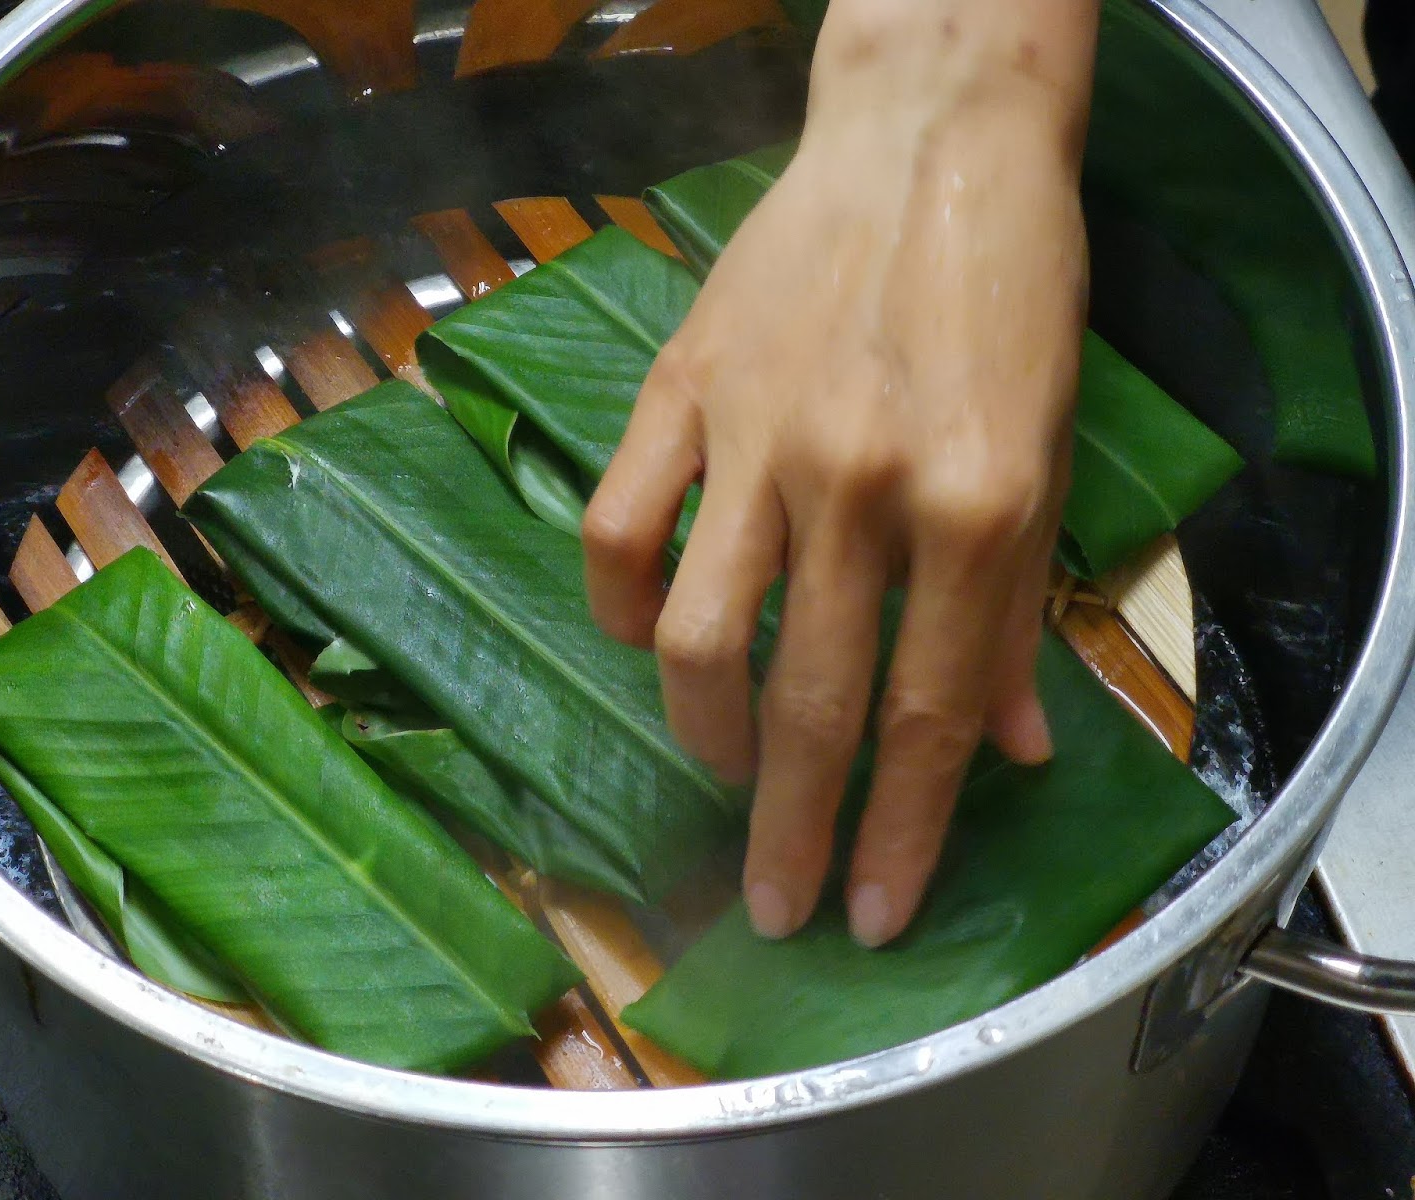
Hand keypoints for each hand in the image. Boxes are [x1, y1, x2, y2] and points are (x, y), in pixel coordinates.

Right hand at [582, 0, 1099, 945]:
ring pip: (700, 637)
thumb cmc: (1009, 292)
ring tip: (725, 768)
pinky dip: (623, 608)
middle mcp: (864, 484)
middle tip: (773, 906)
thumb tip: (1007, 749)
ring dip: (705, 734)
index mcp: (980, 502)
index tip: (875, 911)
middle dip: (792, 828)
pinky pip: (619, 531)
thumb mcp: (1053, 449)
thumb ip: (1020, 609)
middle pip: (811, 702)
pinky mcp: (682, 391)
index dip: (903, 832)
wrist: (931, 139)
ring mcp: (758, 437)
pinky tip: (650, 641)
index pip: (932, 712)